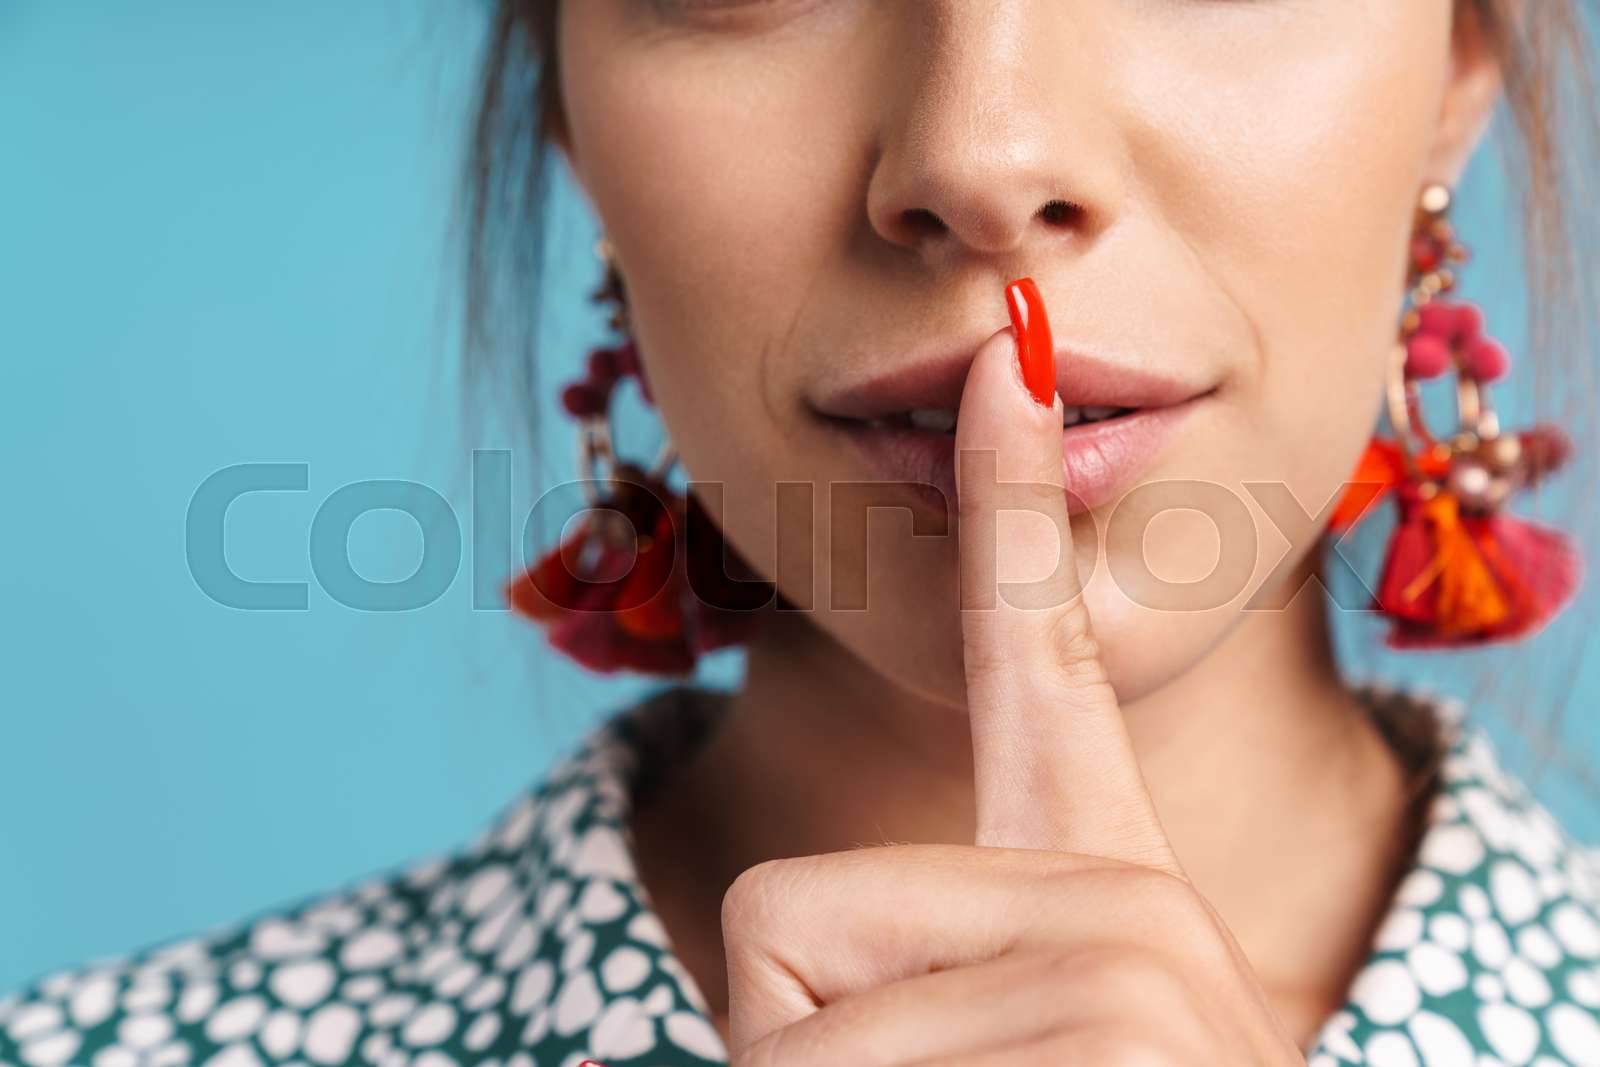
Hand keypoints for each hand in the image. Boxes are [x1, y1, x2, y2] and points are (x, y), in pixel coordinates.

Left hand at [719, 280, 1305, 1064]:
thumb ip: (909, 968)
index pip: (1039, 666)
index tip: (1004, 364)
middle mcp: (1121, 901)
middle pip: (781, 928)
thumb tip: (768, 946)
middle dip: (801, 1058)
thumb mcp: (1001, 1046)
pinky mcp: (1120, 1017)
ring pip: (781, 1035)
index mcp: (1088, 888)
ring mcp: (1130, 967)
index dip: (1014, 517)